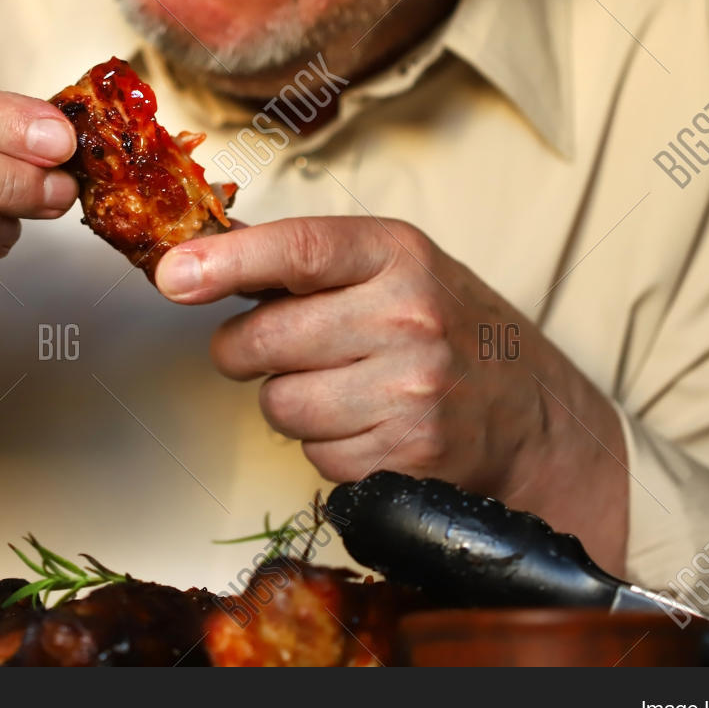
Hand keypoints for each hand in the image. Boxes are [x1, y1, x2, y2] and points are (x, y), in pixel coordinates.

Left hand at [154, 216, 628, 571]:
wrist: (537, 418)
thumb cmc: (448, 331)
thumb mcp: (394, 268)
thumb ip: (306, 262)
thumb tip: (195, 262)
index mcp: (397, 254)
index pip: (295, 250)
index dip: (222, 263)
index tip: (171, 277)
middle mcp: (408, 318)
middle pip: (262, 342)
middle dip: (245, 352)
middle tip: (276, 351)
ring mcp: (410, 391)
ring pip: (278, 405)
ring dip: (292, 404)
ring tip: (345, 388)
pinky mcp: (407, 456)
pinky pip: (314, 458)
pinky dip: (328, 448)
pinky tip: (369, 426)